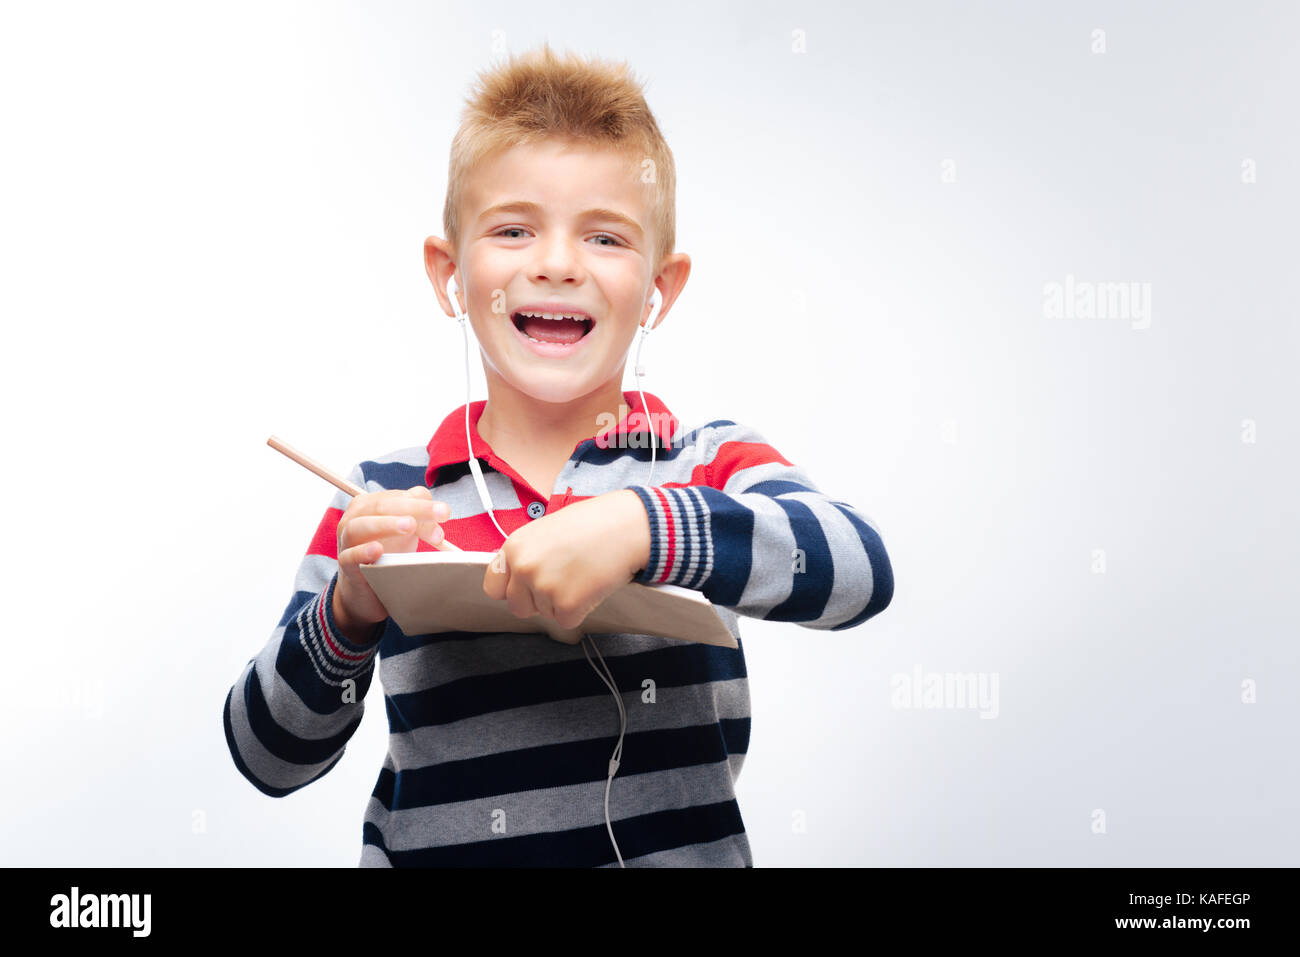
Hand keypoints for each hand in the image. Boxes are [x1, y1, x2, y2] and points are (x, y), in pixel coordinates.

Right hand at [333, 486, 450, 634]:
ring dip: (386, 524)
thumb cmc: (388, 551)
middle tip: (439, 514)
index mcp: (369, 504)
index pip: (397, 496)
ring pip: (360, 526)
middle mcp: (354, 517)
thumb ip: (422, 517)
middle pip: (381, 506)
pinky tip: (378, 550)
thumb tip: (440, 514)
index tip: (444, 514)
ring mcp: (346, 541)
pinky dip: (363, 551)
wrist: (366, 586)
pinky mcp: (345, 564)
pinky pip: (350, 556)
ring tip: (409, 526)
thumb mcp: (406, 531)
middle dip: (413, 509)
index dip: (422, 503)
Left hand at [482, 490, 651, 640]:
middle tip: (563, 582)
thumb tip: (519, 580)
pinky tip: (592, 585)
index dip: (512, 589)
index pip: (493, 587)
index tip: (528, 587)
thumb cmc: (592, 524)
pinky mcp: (567, 605)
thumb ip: (527, 555)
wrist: (627, 526)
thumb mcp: (546, 531)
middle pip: (518, 607)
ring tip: (582, 575)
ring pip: (546, 614)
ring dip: (563, 602)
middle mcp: (523, 568)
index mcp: (514, 547)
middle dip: (538, 601)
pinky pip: (567, 621)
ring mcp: (544, 588)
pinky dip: (582, 610)